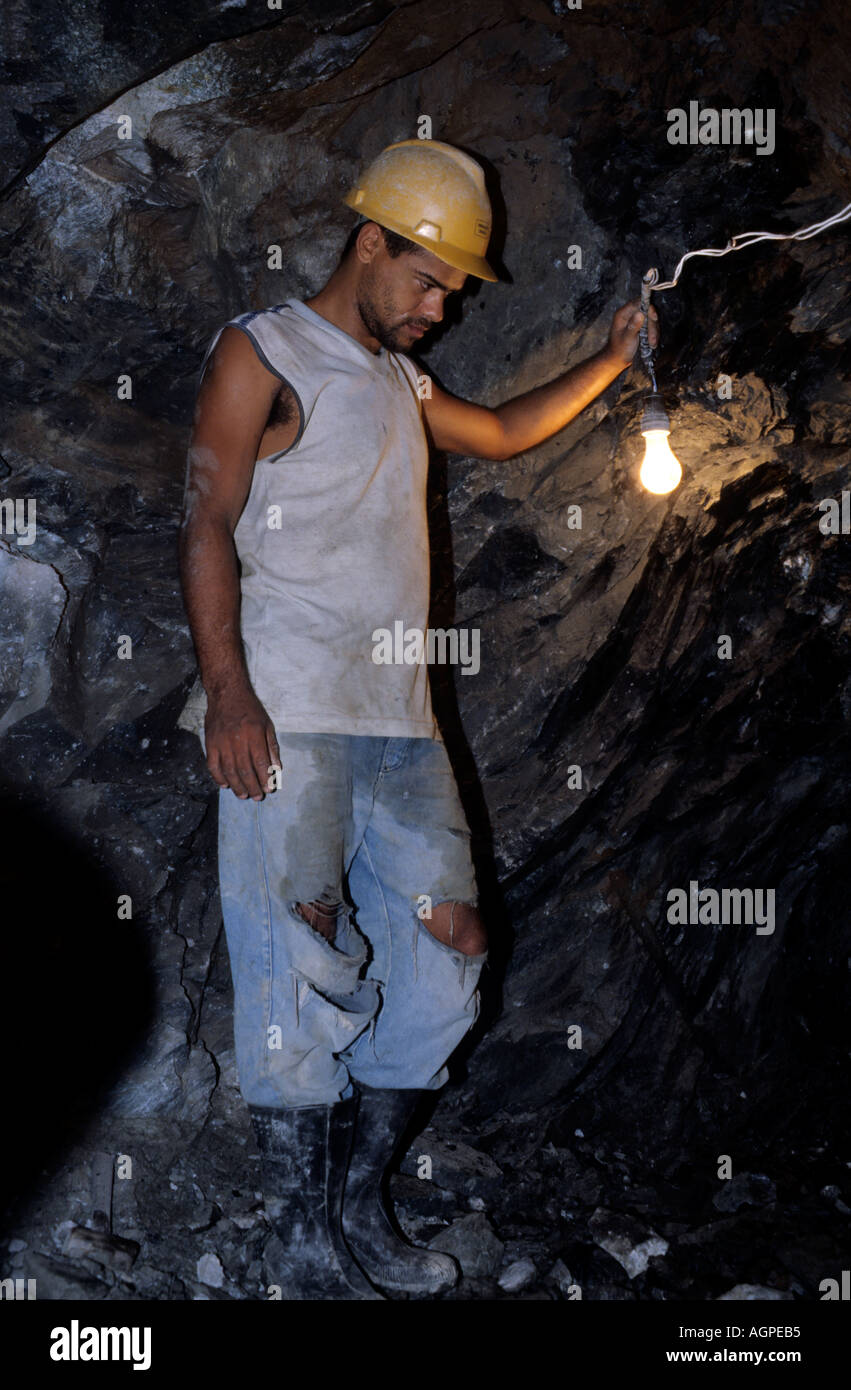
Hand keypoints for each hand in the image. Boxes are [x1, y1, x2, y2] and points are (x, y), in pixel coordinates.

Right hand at [204, 686, 281, 800]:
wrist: (227, 693)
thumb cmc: (250, 709)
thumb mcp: (267, 724)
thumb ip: (272, 747)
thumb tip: (277, 768)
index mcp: (254, 733)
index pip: (260, 762)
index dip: (264, 778)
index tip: (269, 789)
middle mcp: (237, 739)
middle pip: (244, 769)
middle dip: (252, 786)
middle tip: (257, 796)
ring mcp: (221, 742)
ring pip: (229, 770)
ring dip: (237, 786)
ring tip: (244, 795)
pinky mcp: (210, 743)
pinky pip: (213, 765)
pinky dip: (219, 777)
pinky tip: (226, 785)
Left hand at [606, 298, 659, 367]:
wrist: (618, 360)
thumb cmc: (619, 350)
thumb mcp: (626, 339)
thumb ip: (633, 326)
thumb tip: (640, 313)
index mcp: (623, 314)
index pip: (639, 303)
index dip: (649, 309)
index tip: (654, 319)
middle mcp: (629, 314)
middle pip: (647, 311)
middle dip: (652, 325)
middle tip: (652, 339)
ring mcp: (635, 320)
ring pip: (651, 319)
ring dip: (654, 331)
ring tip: (652, 343)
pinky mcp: (641, 326)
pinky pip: (652, 326)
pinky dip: (653, 334)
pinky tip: (652, 343)